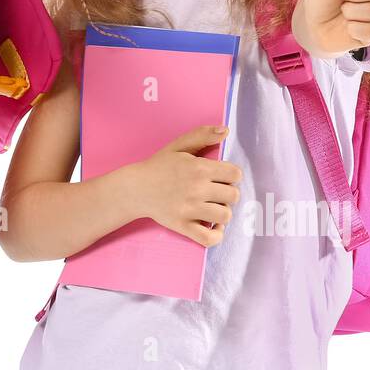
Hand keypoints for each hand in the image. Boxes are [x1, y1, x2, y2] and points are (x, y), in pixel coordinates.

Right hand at [129, 125, 240, 247]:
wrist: (135, 188)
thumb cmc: (158, 166)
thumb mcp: (179, 146)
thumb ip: (202, 135)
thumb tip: (226, 130)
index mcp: (198, 168)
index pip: (235, 174)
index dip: (230, 175)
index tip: (221, 177)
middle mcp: (197, 189)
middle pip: (233, 195)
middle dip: (227, 193)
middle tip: (215, 192)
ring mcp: (190, 209)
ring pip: (225, 215)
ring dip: (222, 212)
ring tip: (212, 207)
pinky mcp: (182, 226)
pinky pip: (209, 238)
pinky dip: (217, 235)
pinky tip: (213, 225)